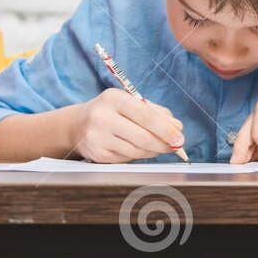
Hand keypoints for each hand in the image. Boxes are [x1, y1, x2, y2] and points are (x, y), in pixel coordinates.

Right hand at [69, 88, 185, 163]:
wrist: (77, 125)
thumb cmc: (110, 111)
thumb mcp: (128, 102)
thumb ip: (154, 111)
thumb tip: (177, 127)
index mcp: (113, 98)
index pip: (145, 115)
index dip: (165, 129)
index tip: (180, 138)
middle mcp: (102, 117)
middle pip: (142, 137)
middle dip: (163, 144)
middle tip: (176, 147)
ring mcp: (97, 138)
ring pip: (136, 151)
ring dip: (153, 151)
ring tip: (159, 147)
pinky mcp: (97, 155)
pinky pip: (126, 159)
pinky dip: (138, 156)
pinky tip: (140, 150)